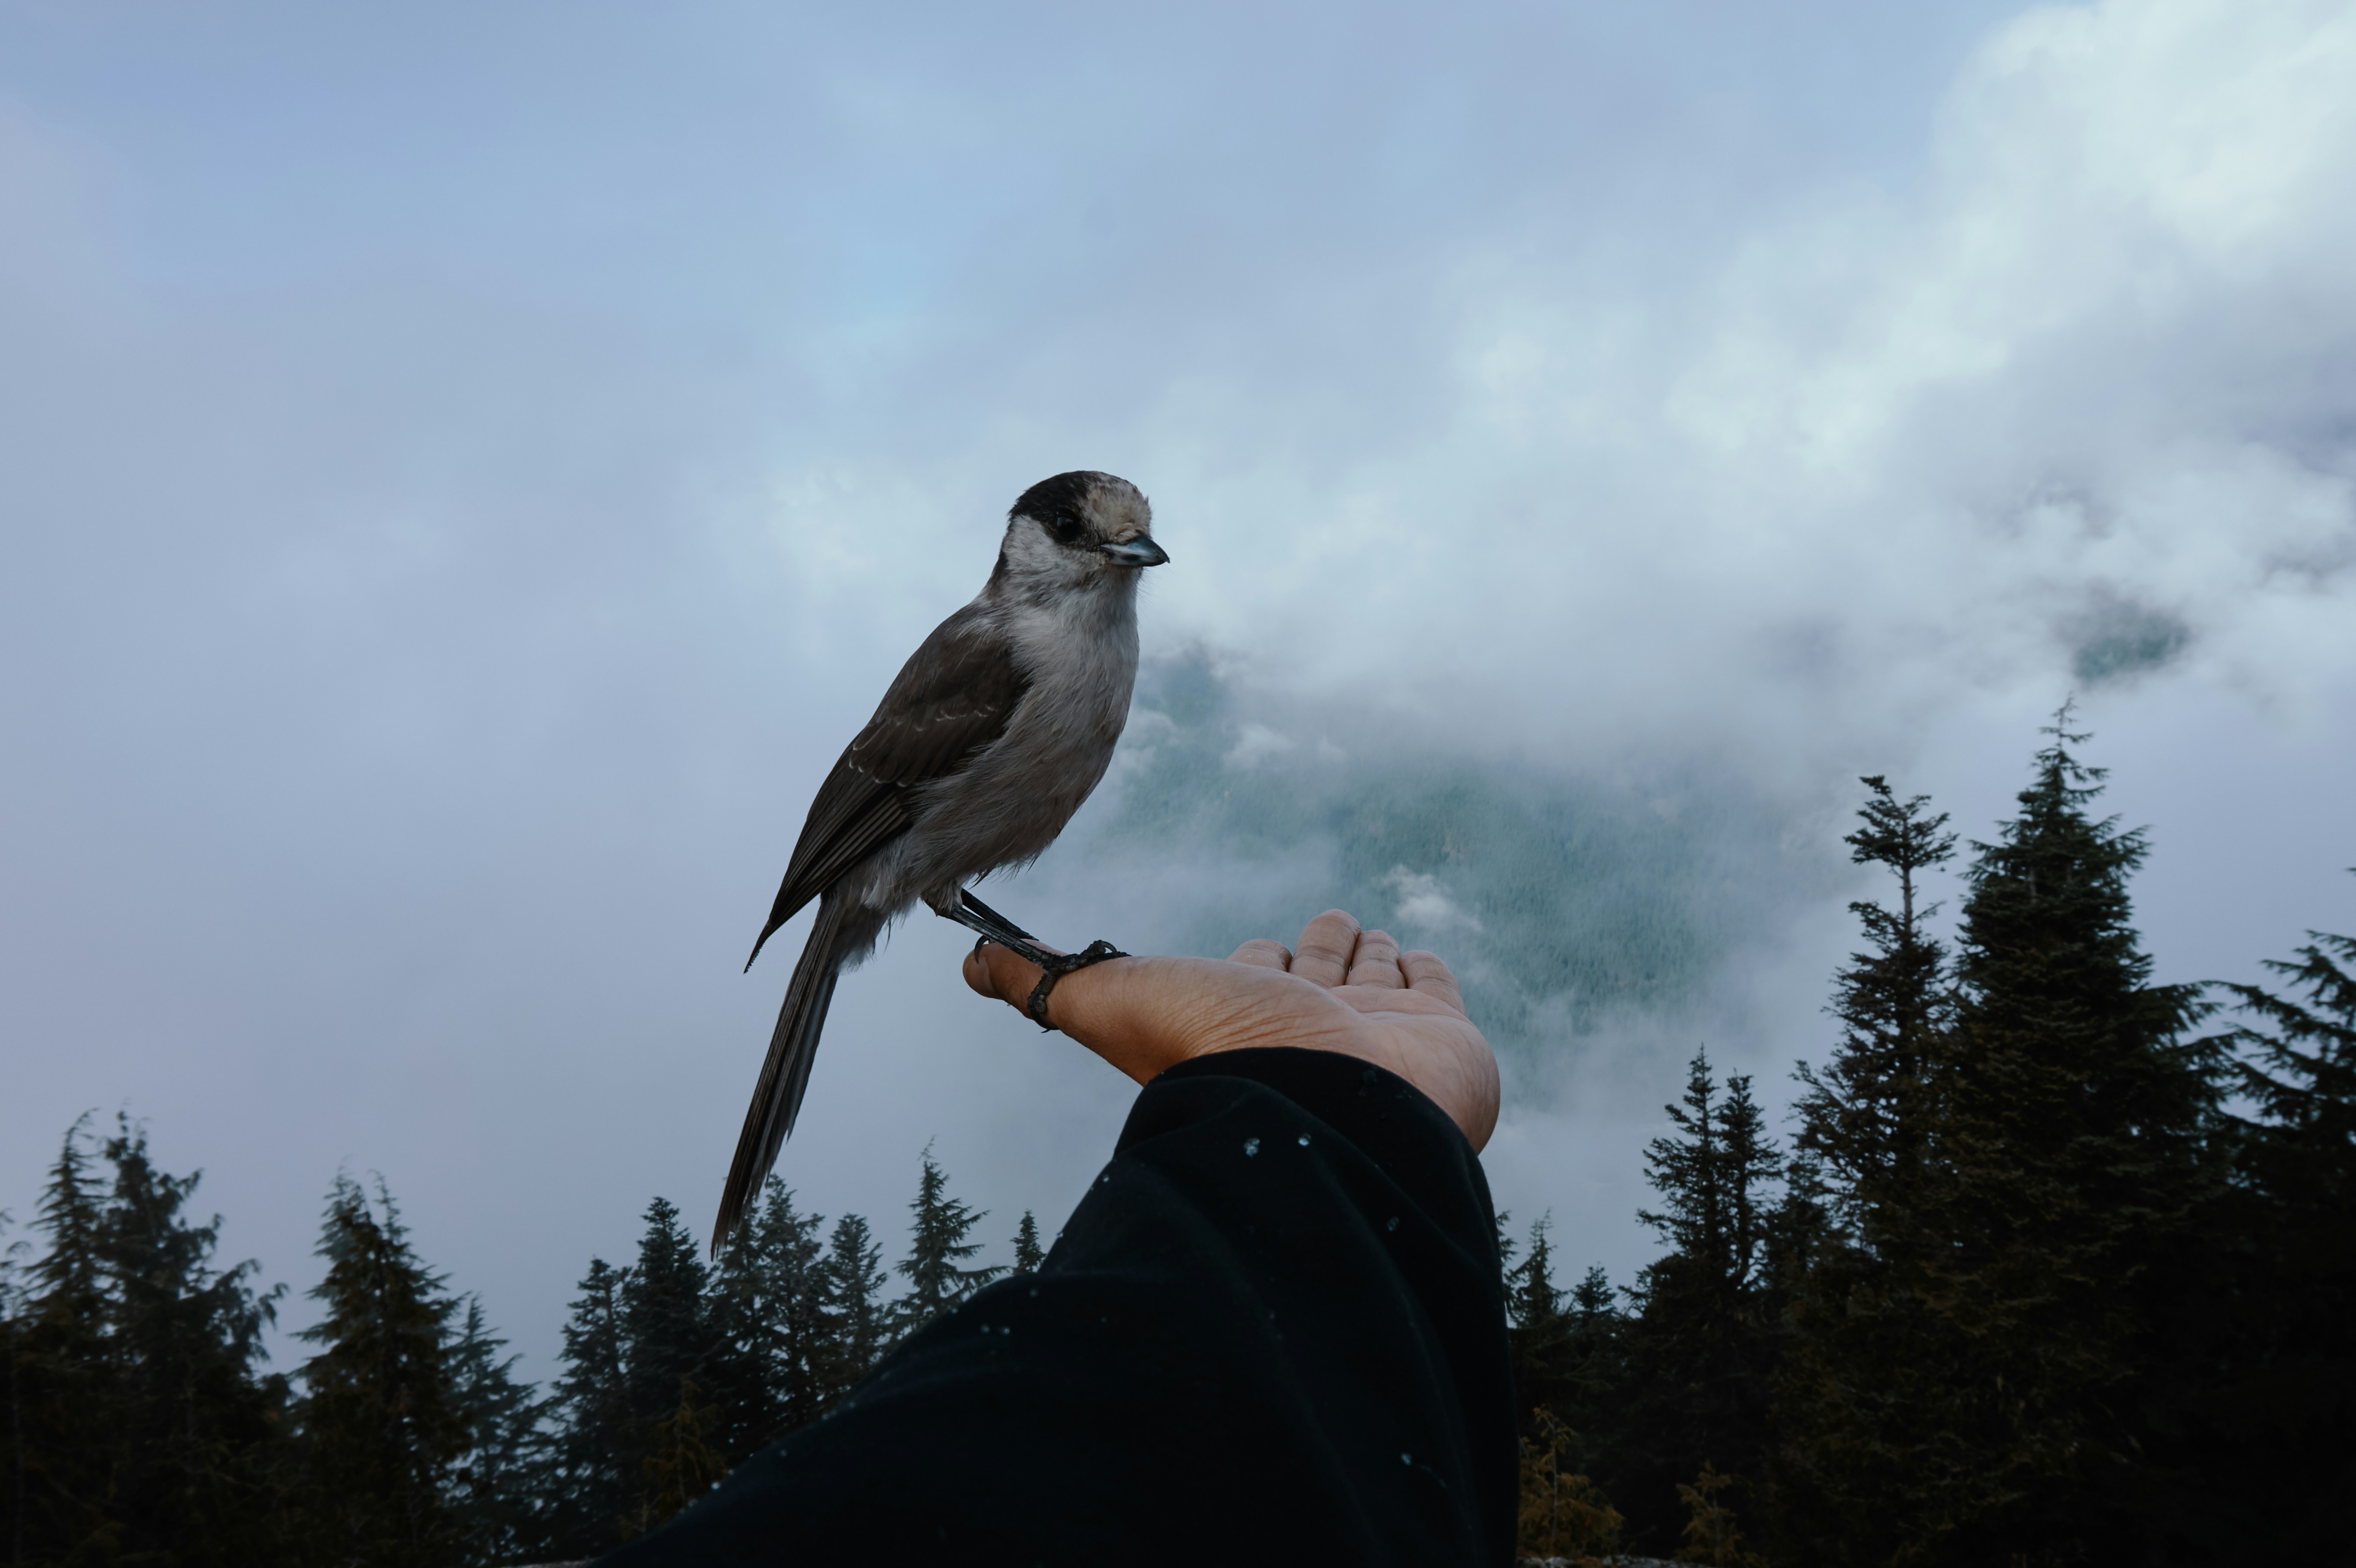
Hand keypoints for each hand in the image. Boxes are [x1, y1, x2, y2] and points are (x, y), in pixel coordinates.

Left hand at [962, 909, 1499, 1151]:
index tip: (1255, 946)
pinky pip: (1434, 991)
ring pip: (1372, 978)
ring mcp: (1377, 1034)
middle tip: (1319, 927)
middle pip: (1314, 972)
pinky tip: (1416, 956)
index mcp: (1240, 1016)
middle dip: (1316, 945)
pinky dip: (1425, 971)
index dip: (1252, 958)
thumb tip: (966, 961)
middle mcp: (1306, 1025)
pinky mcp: (1441, 1038)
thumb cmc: (1223, 1055)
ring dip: (1367, 952)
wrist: (1334, 1106)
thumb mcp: (1111, 999)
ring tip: (1364, 933)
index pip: (1251, 974)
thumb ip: (1041, 983)